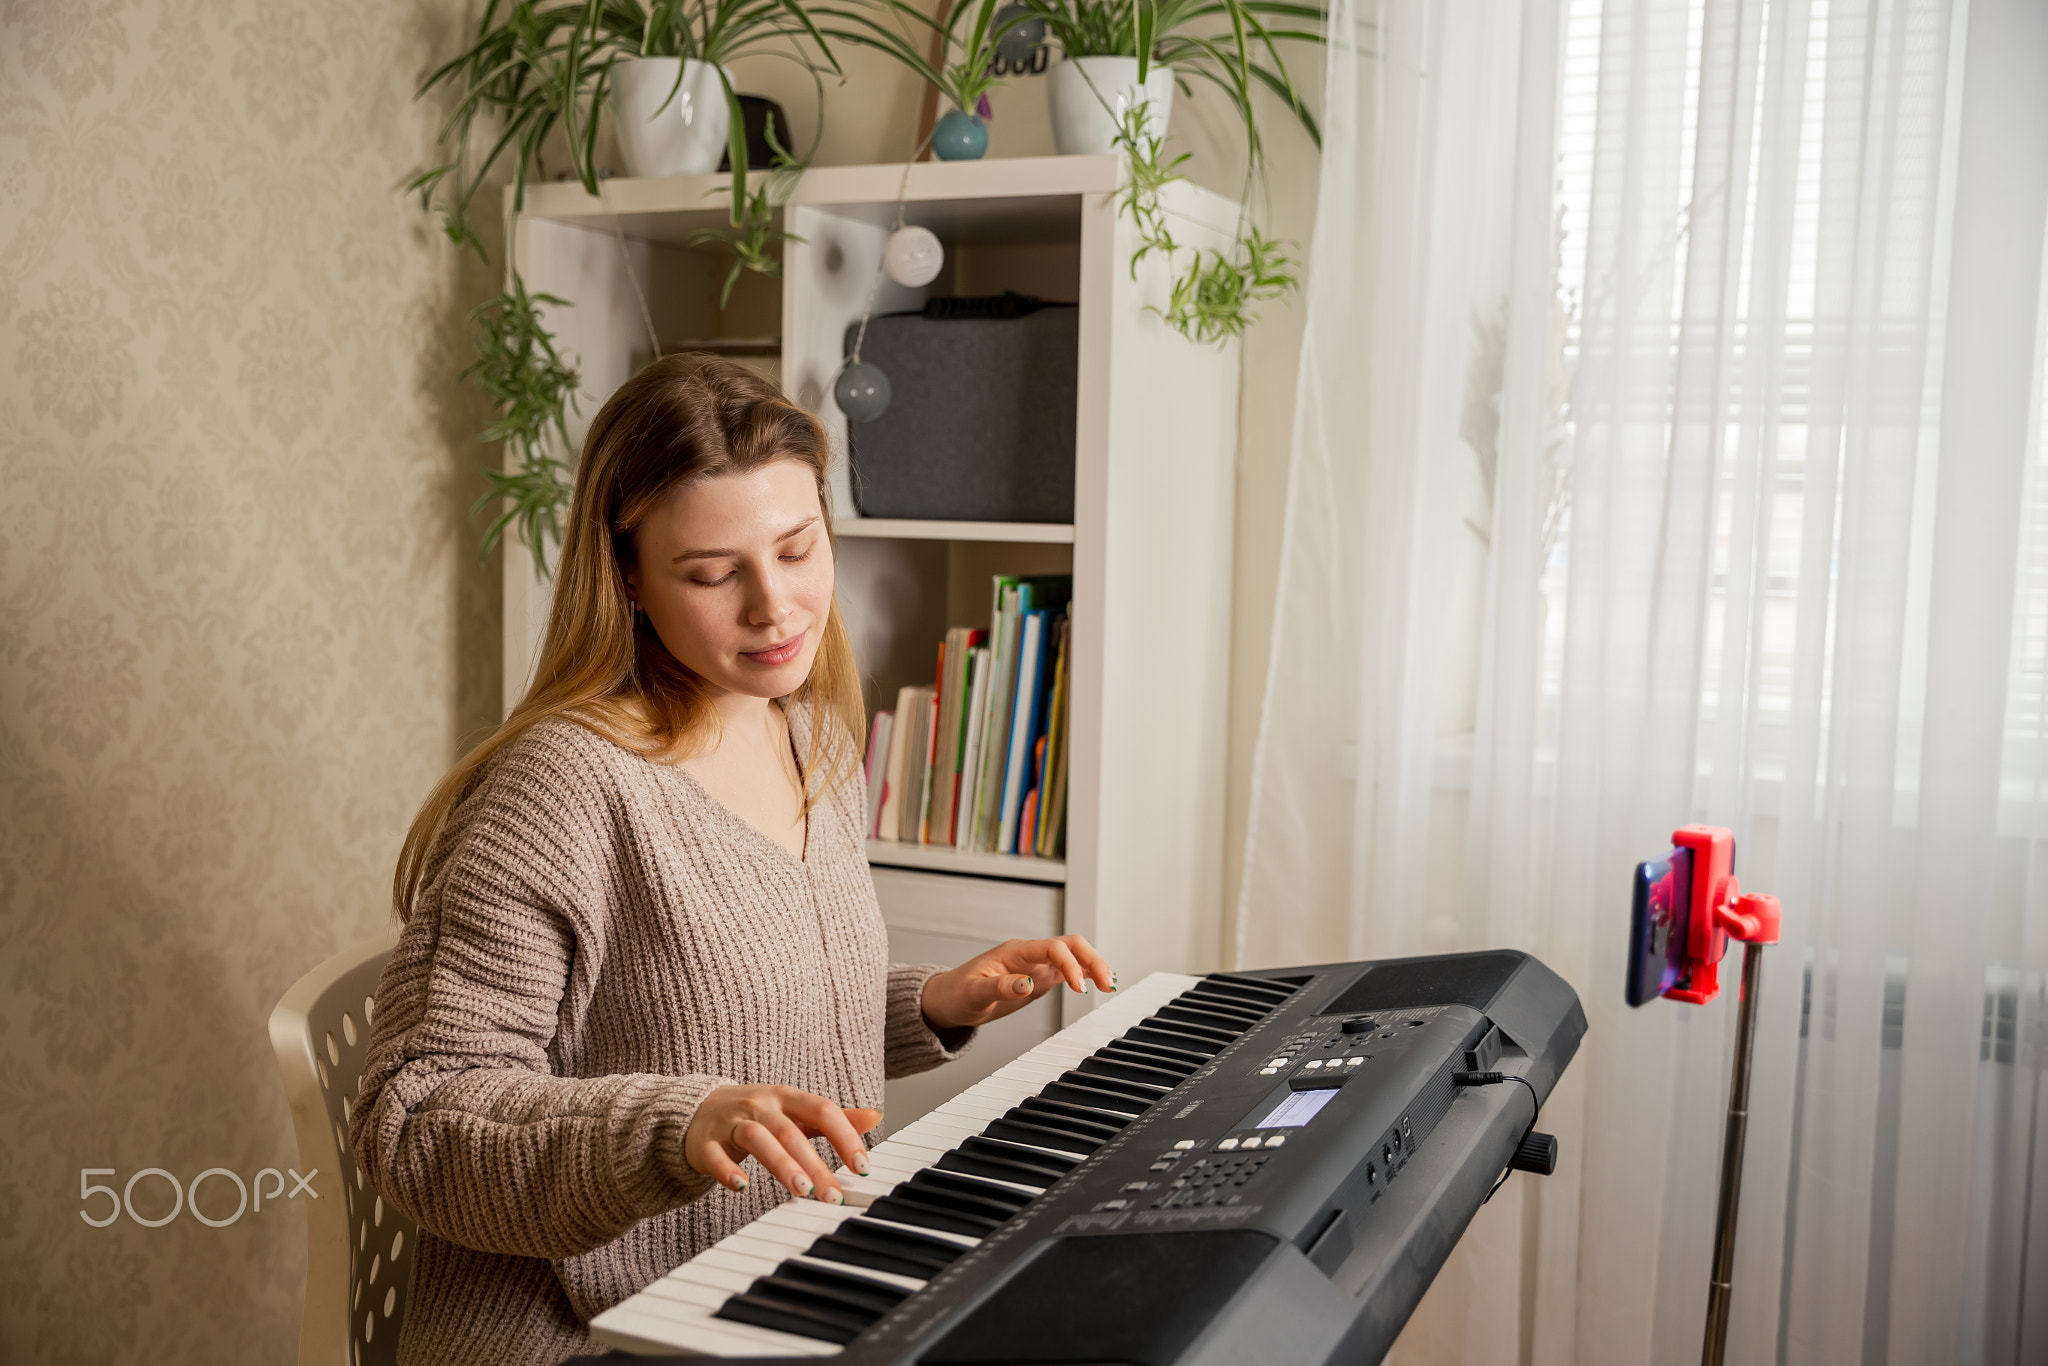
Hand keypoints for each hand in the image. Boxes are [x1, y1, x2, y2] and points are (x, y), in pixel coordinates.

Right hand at [684, 1085, 881, 1202]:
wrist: (697, 1109)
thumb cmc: (756, 1113)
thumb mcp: (794, 1110)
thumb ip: (832, 1117)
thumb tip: (874, 1116)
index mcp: (786, 1098)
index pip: (822, 1110)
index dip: (845, 1137)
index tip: (862, 1166)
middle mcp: (761, 1106)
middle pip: (791, 1131)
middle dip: (815, 1164)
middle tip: (833, 1194)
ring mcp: (731, 1123)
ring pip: (757, 1139)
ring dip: (781, 1164)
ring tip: (802, 1190)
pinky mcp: (706, 1143)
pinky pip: (715, 1156)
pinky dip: (728, 1170)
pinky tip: (742, 1187)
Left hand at [920, 935, 1116, 1030]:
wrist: (949, 1000)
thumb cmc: (957, 994)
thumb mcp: (974, 994)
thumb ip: (1000, 987)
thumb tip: (1026, 984)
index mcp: (1015, 952)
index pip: (1053, 948)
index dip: (1070, 965)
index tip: (1079, 989)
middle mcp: (1029, 954)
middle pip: (1070, 945)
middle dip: (1092, 960)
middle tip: (1105, 983)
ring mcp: (1036, 965)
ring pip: (1073, 955)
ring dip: (1093, 965)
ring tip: (1108, 984)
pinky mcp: (1038, 978)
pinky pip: (1068, 970)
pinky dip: (1085, 974)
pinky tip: (1097, 983)